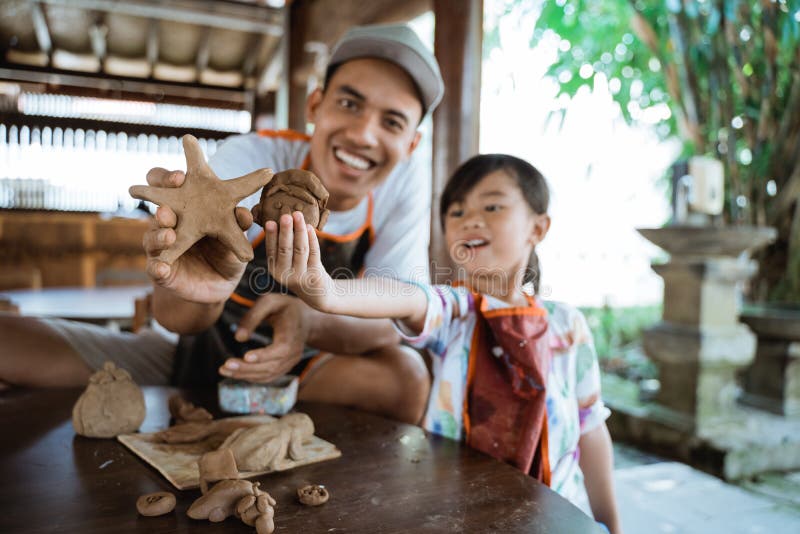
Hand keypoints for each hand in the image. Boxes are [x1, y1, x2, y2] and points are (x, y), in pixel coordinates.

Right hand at [142, 168, 252, 302]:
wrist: (220, 284)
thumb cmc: (226, 250)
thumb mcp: (236, 236)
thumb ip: (238, 224)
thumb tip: (244, 212)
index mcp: (186, 207)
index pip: (169, 185)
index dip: (168, 178)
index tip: (179, 177)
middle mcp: (169, 223)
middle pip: (153, 206)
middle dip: (156, 203)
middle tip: (166, 208)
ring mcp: (161, 247)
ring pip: (152, 238)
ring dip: (159, 236)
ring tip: (170, 235)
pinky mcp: (161, 271)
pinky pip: (155, 268)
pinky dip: (157, 268)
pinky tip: (162, 268)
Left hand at [220, 293, 311, 382]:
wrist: (304, 318)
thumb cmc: (284, 307)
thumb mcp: (269, 302)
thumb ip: (253, 316)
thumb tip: (238, 337)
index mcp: (292, 333)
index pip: (281, 349)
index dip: (264, 355)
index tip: (245, 357)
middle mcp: (295, 351)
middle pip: (271, 366)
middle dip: (247, 368)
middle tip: (225, 366)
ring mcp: (291, 362)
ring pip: (269, 374)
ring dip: (245, 375)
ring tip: (225, 370)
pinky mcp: (285, 367)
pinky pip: (269, 376)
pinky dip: (252, 377)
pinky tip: (236, 373)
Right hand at [264, 212, 333, 310]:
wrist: (318, 294)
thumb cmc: (300, 271)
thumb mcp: (286, 263)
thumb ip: (282, 246)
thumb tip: (280, 220)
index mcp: (274, 269)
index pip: (271, 250)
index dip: (271, 236)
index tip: (270, 221)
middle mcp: (285, 274)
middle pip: (285, 249)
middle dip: (285, 231)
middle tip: (285, 215)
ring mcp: (301, 275)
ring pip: (300, 249)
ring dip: (300, 231)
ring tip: (298, 215)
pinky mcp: (315, 274)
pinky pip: (313, 253)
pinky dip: (312, 239)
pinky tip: (310, 227)